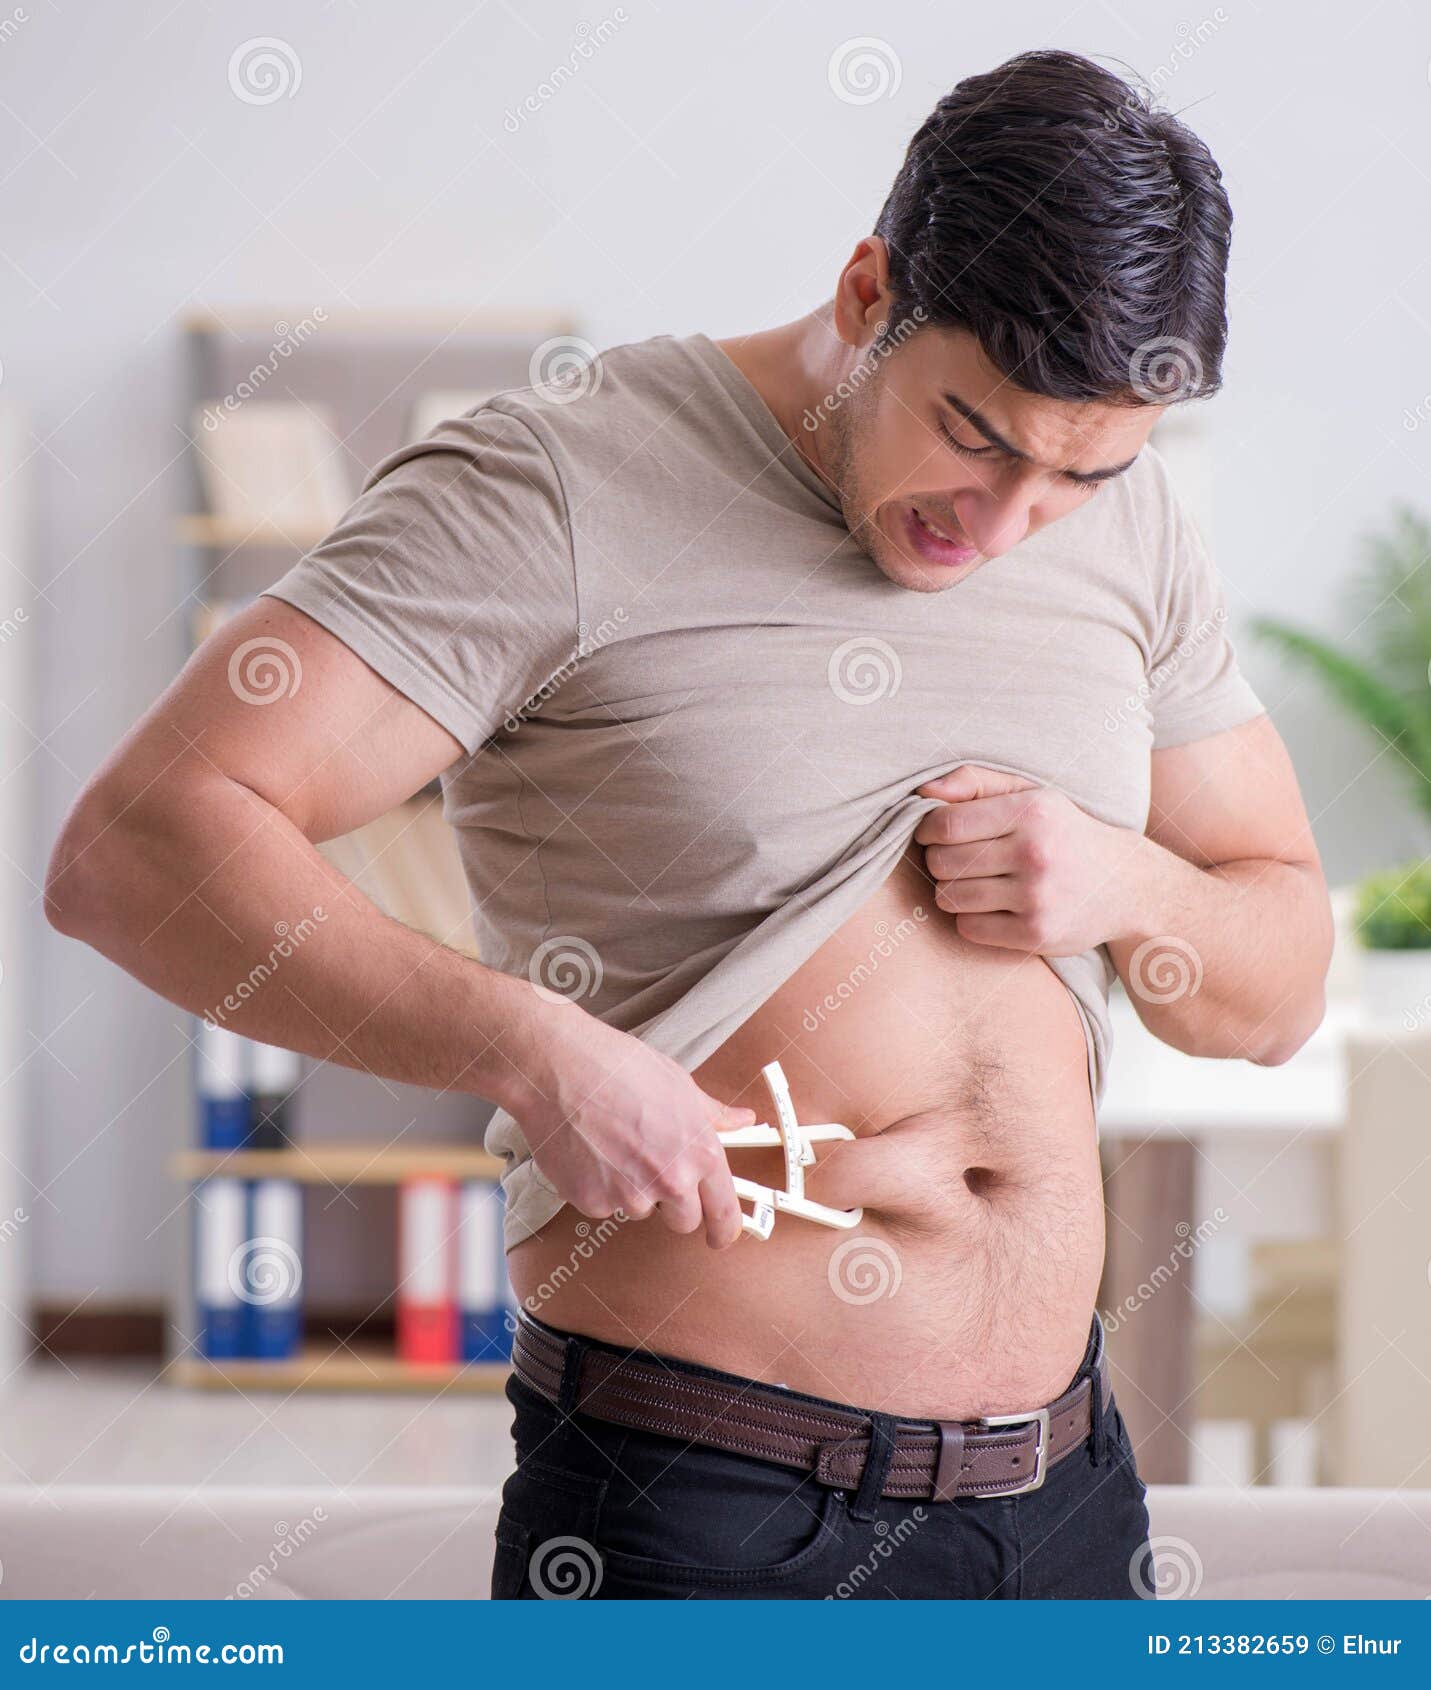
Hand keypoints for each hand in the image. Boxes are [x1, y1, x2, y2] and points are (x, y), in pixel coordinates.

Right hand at [507, 995, 755, 1248]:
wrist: (560, 1068)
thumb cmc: (620, 1068)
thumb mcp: (680, 1085)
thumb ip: (714, 1114)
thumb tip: (743, 1120)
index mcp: (700, 1153)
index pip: (724, 1213)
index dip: (725, 1230)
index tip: (720, 1235)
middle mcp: (670, 1181)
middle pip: (683, 1221)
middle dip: (674, 1205)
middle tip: (653, 1168)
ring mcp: (629, 1195)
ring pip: (639, 1210)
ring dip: (631, 1189)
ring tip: (613, 1144)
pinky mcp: (592, 1202)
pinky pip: (603, 1205)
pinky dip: (598, 1187)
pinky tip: (589, 1151)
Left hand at [913, 764, 1144, 954]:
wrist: (1126, 884)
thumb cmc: (1062, 833)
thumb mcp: (1030, 795)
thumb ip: (975, 782)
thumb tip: (924, 791)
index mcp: (1031, 812)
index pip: (945, 824)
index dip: (927, 830)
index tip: (933, 833)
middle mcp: (1035, 853)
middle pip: (942, 863)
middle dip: (939, 861)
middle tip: (959, 860)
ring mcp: (1037, 898)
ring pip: (950, 897)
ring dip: (952, 891)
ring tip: (975, 883)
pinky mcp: (1036, 935)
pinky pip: (969, 929)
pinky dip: (971, 919)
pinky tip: (992, 908)